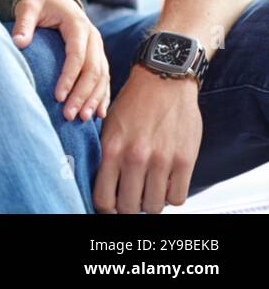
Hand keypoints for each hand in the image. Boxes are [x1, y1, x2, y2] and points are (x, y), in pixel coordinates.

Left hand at [11, 0, 109, 121]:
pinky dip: (102, 96)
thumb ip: (24, 23)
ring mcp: (98, 47)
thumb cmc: (38, 2)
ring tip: (83, 119)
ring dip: (94, 99)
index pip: (77, 55)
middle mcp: (93, 37)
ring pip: (102, 77)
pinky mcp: (97, 55)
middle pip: (93, 70)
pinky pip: (104, 78)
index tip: (58, 96)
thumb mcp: (28, 7)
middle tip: (69, 115)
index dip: (69, 77)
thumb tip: (18, 42)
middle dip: (82, 94)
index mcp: (78, 25)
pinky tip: (99, 113)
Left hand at [93, 65, 202, 212]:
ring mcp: (162, 161)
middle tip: (131, 200)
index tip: (111, 205)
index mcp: (112, 149)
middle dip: (128, 208)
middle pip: (129, 207)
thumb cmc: (134, 102)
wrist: (163, 80)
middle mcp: (136, 157)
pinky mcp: (185, 160)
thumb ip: (106, 155)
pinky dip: (171, 197)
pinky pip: (178, 198)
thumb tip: (102, 183)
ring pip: (154, 206)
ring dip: (151, 203)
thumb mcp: (109, 126)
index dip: (106, 207)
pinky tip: (167, 185)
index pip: (103, 198)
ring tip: (149, 191)